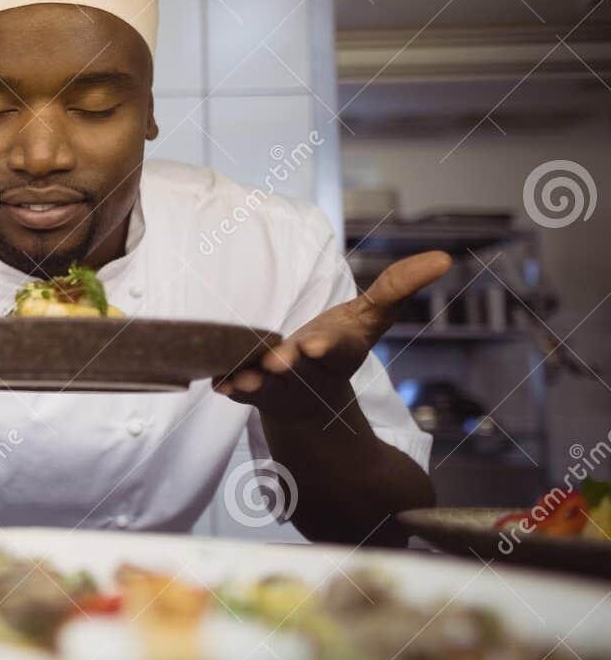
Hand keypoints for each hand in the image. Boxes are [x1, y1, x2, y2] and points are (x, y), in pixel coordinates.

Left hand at [214, 250, 451, 420]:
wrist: (307, 401)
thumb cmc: (336, 347)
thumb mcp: (369, 318)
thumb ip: (397, 288)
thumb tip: (444, 257)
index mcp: (338, 354)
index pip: (338, 351)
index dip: (327, 349)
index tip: (315, 347)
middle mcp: (307, 373)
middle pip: (297, 370)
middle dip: (288, 366)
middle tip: (276, 362)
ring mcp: (276, 386)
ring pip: (263, 387)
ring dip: (253, 382)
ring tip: (243, 378)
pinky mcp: (247, 391)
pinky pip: (233, 389)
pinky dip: (225, 385)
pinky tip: (214, 381)